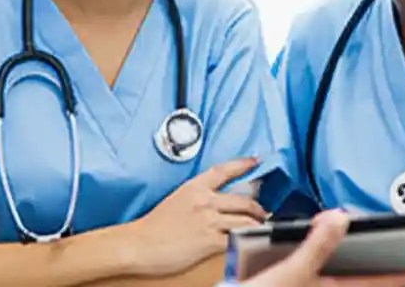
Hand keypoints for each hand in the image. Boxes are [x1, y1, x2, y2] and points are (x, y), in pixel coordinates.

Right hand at [124, 157, 267, 276]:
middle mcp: (205, 201)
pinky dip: (248, 241)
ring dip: (257, 225)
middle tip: (264, 212)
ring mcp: (209, 221)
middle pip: (243, 200)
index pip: (224, 170)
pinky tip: (252, 242)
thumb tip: (214, 204)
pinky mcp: (210, 241)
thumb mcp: (176, 201)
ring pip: (245, 220)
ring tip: (262, 228)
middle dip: (258, 207)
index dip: (243, 164)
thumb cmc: (154, 226)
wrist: (140, 244)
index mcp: (194, 187)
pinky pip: (237, 239)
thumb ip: (197, 199)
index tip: (256, 160)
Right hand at [241, 210, 404, 285]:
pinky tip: (319, 268)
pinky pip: (317, 282)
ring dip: (351, 277)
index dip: (398, 279)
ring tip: (365, 270)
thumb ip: (317, 243)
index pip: (372, 283)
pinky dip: (323, 274)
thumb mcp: (293, 268)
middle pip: (356, 286)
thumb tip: (341, 218)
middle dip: (375, 279)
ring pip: (336, 284)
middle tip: (398, 273)